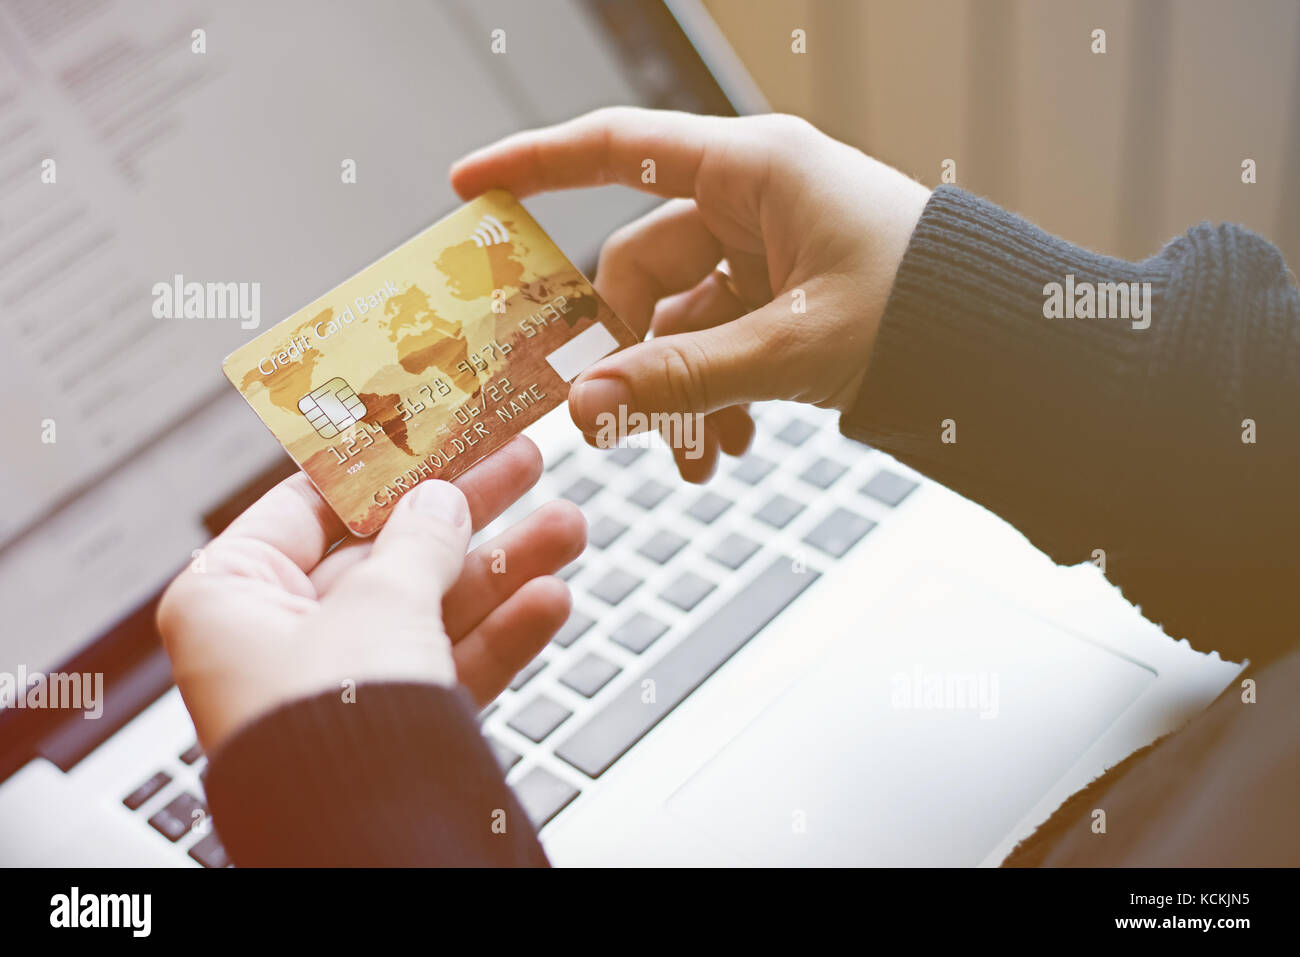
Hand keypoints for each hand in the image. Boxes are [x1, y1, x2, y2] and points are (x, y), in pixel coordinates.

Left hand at [157, 437, 583, 754]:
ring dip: (504, 568)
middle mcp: (277, 637)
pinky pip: (446, 663)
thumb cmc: (328, 731)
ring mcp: (337, 683)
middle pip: (389, 550)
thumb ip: (419, 540)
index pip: (312, 502)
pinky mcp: (387, 724)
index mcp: (232, 594)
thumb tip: (442, 498)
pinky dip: (499, 634)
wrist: (365, 847)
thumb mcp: (380, 603)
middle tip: (523, 461)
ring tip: (569, 526)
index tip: (441, 426)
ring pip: (432, 606)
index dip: (385, 461)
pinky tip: (550, 600)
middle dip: (469, 510)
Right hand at [450, 108, 930, 481]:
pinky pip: (720, 340)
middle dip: (632, 353)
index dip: (536, 165)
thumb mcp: (794, 346)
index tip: (469, 187)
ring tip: (698, 461)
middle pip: (642, 267)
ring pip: (681, 320)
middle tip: (620, 424)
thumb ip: (684, 375)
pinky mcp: (787, 294)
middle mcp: (755, 200)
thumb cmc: (928, 310)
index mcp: (755, 170)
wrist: (1011, 349)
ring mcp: (770, 250)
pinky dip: (714, 394)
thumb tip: (589, 405)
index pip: (620, 148)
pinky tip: (730, 446)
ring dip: (677, 392)